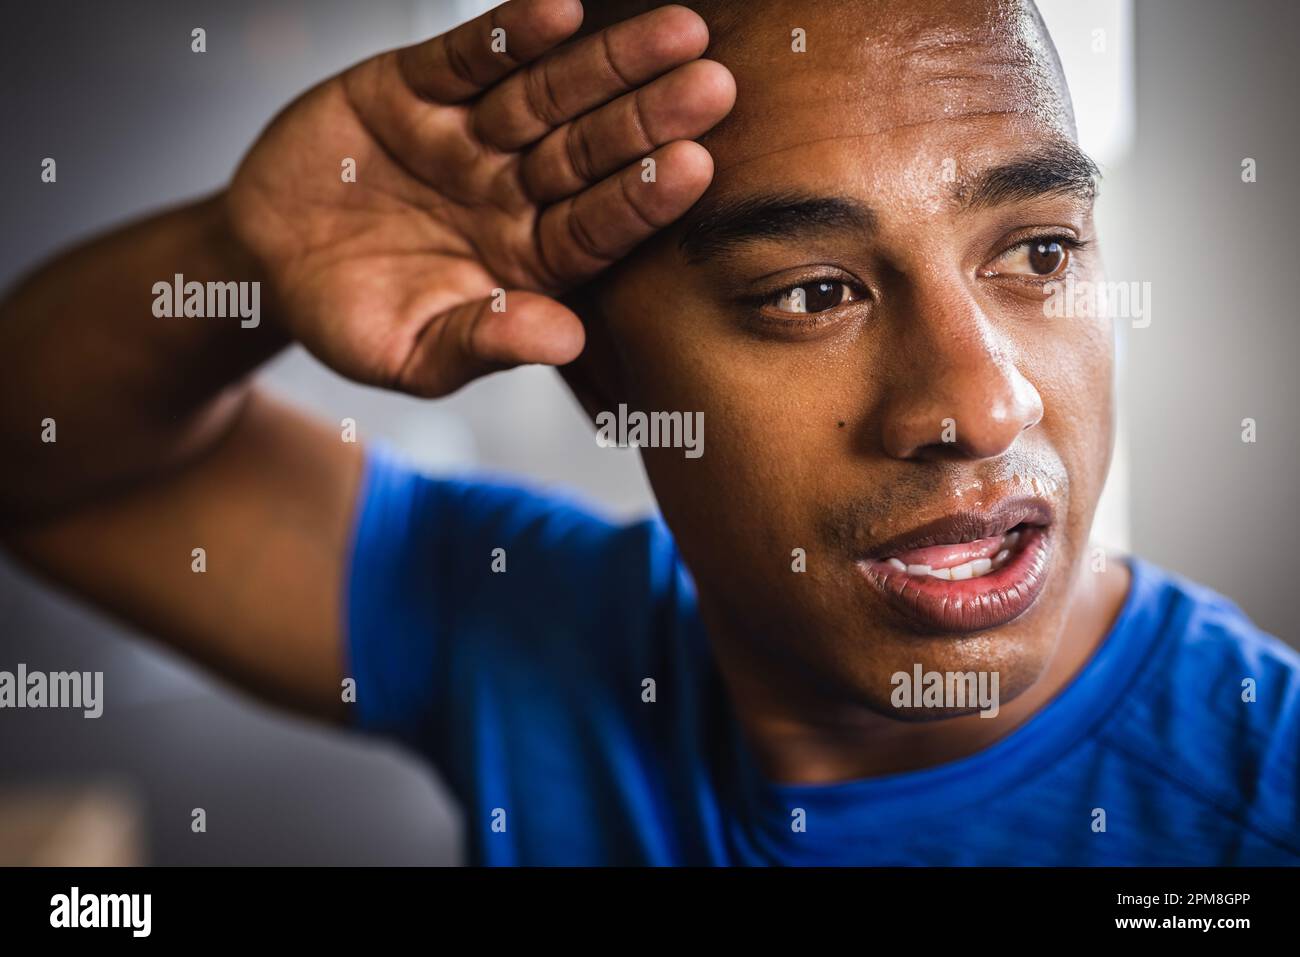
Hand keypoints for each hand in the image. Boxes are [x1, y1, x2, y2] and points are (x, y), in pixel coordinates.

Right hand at [226, 0, 734, 396]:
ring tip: (675, 31)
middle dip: (648, 118)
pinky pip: (470, 56)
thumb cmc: (346, 319)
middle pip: (590, 151)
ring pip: (547, 94)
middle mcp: (510, 192)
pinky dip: (510, 32)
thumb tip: (563, 338)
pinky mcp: (415, 88)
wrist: (265, 260)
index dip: (641, 196)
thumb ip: (482, 343)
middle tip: (713, 85)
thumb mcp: (406, 352)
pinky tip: (561, 8)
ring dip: (606, 62)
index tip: (693, 166)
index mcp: (525, 260)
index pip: (596, 227)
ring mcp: (467, 136)